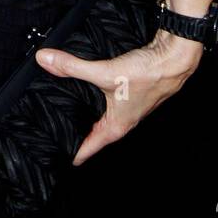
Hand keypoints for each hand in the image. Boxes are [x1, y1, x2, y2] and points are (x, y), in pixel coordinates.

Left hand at [35, 30, 202, 164]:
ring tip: (64, 113)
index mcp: (116, 126)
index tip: (55, 157)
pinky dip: (94, 99)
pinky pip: (107, 101)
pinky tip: (85, 88)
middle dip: (75, 134)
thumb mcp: (104, 72)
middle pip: (94, 134)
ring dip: (85, 116)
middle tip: (52, 134)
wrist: (173, 60)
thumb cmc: (147, 75)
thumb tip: (44, 60)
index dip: (71, 154)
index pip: (89, 148)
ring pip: (101, 117)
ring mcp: (127, 107)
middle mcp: (122, 121)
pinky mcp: (129, 92)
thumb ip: (73, 67)